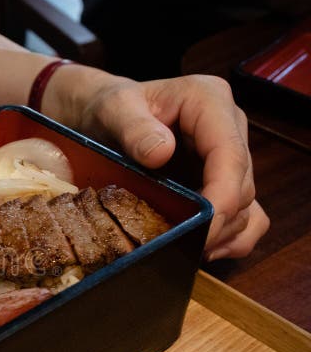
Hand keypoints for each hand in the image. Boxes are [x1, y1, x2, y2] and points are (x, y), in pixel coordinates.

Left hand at [44, 65, 268, 259]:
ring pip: (247, 205)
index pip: (229, 155)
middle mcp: (229, 127)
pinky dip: (231, 238)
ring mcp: (229, 156)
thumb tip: (162, 153)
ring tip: (188, 250)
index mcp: (209, 101)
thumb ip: (133, 127)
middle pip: (241, 185)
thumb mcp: (113, 109)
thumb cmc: (110, 108)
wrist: (103, 115)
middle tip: (182, 246)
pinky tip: (203, 250)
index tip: (201, 230)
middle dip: (217, 222)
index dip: (222, 198)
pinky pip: (247, 215)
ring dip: (223, 234)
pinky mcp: (224, 180)